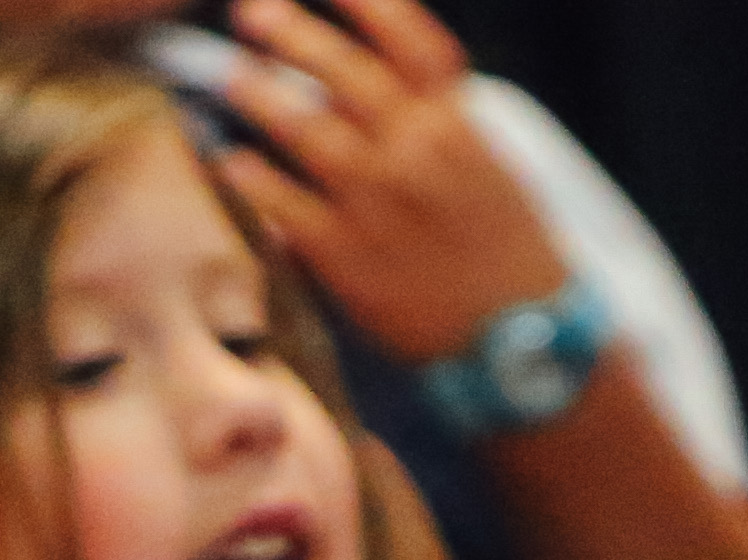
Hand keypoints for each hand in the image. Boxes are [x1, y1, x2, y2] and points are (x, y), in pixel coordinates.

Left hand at [207, 0, 574, 371]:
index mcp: (456, 123)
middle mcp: (417, 152)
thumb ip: (434, 123)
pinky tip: (226, 160)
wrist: (521, 339)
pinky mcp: (349, 259)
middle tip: (249, 13)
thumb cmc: (505, 252)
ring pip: (305, 130)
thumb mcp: (486, 167)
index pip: (408, 39)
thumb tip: (365, 91)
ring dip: (258, 95)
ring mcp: (380, 204)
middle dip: (291, 34)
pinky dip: (250, 177)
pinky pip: (285, 206)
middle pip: (344, 72)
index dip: (365, 2)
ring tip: (229, 77)